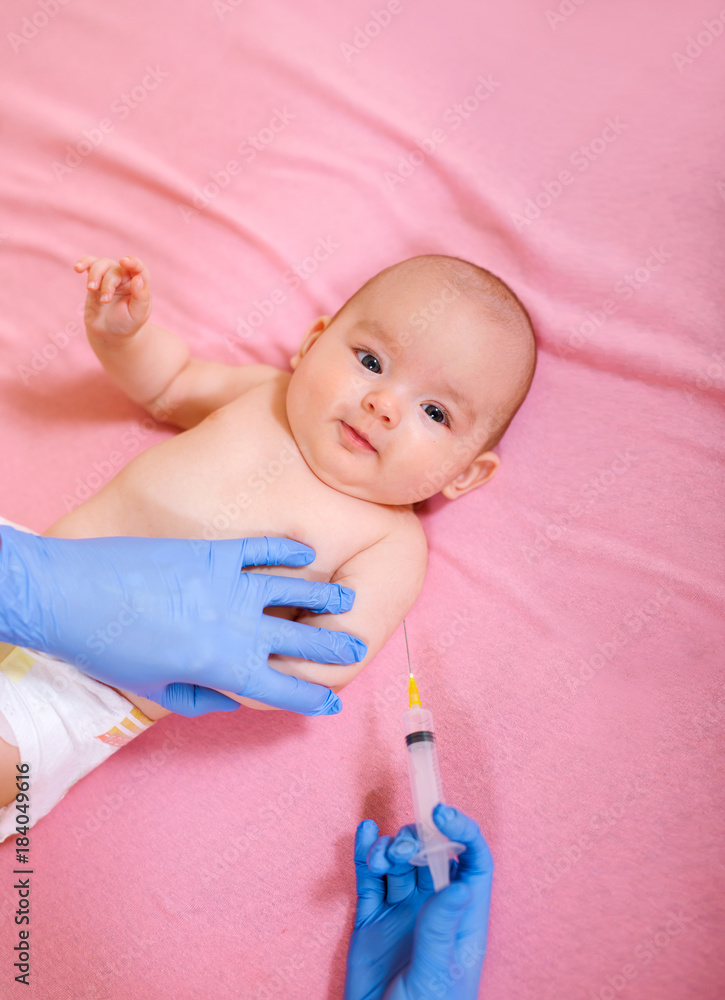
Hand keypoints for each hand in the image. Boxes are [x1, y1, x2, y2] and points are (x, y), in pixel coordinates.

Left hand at [0, 528, 366, 716]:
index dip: (310, 698)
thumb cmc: (107, 652)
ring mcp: (229, 584)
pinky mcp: (214, 553)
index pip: (281, 687)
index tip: (330, 703)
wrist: (71, 596)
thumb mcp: (156, 690)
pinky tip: (305, 554)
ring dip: (325, 595)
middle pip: (301, 639)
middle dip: (334, 648)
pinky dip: (286, 552)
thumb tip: (230, 692)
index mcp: (223, 667)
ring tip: (346, 597)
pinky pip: (262, 550)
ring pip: (292, 590)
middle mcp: (237, 627)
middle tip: (355, 648)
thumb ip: (201, 697)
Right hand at [74, 255, 151, 337]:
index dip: (133, 263)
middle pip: (116, 269)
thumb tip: (138, 278)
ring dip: (95, 275)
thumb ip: (140, 297)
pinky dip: (84, 263)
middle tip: (105, 300)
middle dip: (108, 283)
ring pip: (102, 264)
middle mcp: (126, 277)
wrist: (109, 333)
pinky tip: (78, 268)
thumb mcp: (137, 314)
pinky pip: (90, 264)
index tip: (124, 262)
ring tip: (91, 289)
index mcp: (140, 285)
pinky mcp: (96, 279)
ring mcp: (110, 276)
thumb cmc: (127, 323)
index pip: (139, 269)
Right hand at [344, 805, 492, 999]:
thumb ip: (440, 929)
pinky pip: (370, 879)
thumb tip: (459, 882)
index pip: (473, 863)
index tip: (441, 812)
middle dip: (418, 840)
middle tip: (402, 851)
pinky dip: (366, 854)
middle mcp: (434, 911)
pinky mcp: (371, 922)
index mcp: (462, 921)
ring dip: (390, 848)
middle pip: (432, 855)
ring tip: (380, 857)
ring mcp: (402, 915)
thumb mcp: (436, 976)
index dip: (463, 832)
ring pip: (400, 862)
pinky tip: (366, 835)